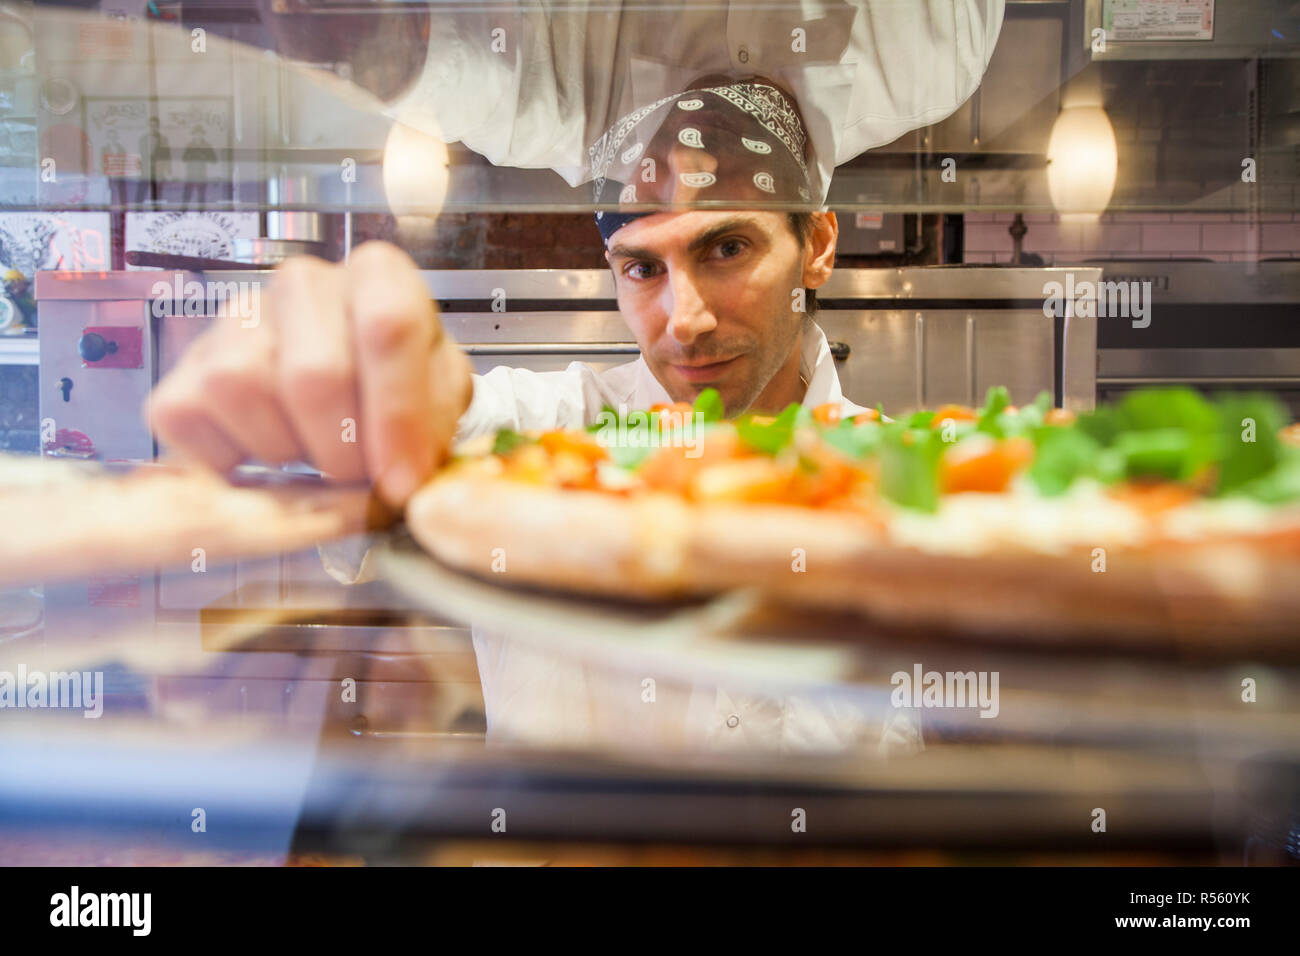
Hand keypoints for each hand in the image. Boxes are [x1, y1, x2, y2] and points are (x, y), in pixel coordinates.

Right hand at [148, 241, 473, 506]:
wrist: (339, 392)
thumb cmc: (393, 389)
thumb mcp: (438, 399)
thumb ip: (430, 429)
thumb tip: (403, 481)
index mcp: (378, 275)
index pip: (388, 328)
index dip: (397, 415)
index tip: (402, 480)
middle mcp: (303, 282)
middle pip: (314, 374)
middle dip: (344, 451)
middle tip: (359, 479)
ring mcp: (236, 317)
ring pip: (247, 389)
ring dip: (289, 450)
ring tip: (314, 452)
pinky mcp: (184, 369)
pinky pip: (193, 420)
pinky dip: (232, 459)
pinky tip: (268, 450)